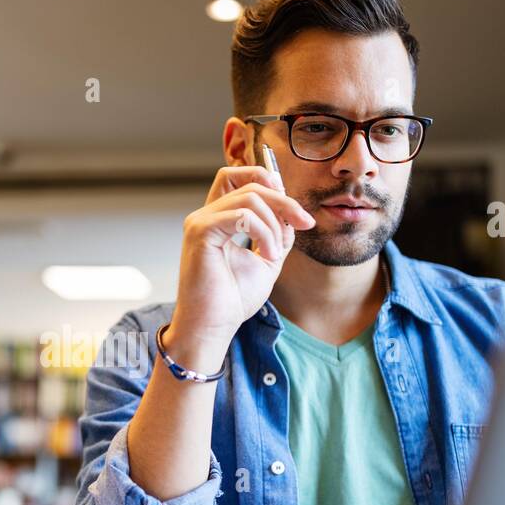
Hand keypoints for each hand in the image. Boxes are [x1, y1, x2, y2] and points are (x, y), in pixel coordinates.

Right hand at [168, 165, 313, 362]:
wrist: (212, 327)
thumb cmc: (232, 300)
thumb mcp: (266, 260)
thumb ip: (277, 234)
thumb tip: (293, 215)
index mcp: (217, 219)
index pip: (236, 176)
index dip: (268, 180)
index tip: (294, 211)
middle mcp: (205, 216)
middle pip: (250, 184)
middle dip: (284, 201)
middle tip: (304, 222)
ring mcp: (200, 222)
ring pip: (250, 198)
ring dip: (274, 224)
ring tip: (275, 253)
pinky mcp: (200, 233)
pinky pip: (242, 216)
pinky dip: (263, 233)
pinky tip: (266, 255)